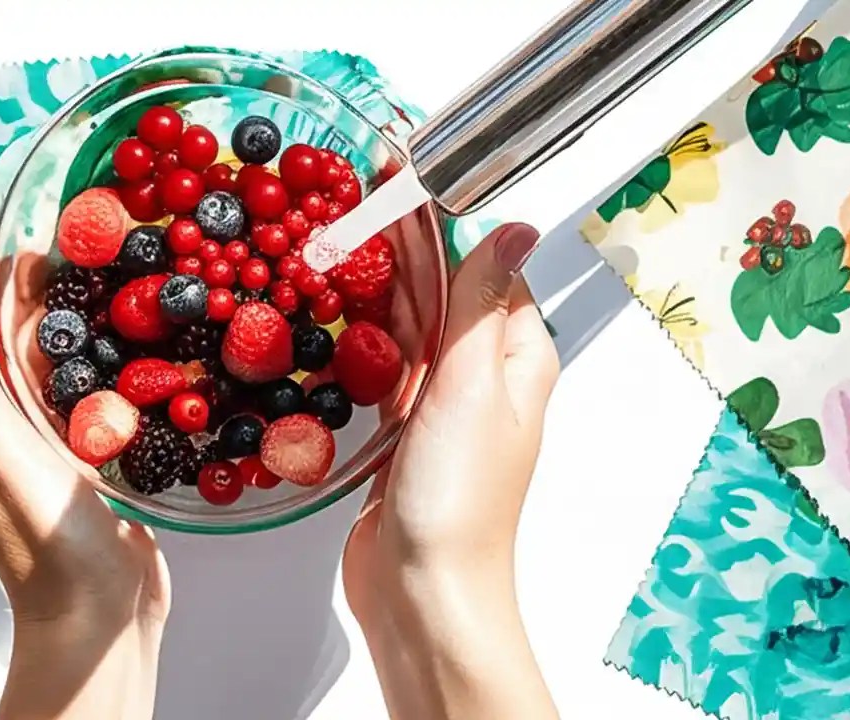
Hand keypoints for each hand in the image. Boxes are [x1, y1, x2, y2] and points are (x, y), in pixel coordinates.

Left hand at [0, 250, 168, 719]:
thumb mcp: (4, 458)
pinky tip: (133, 347)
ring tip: (109, 273)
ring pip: (52, 364)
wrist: (99, 620)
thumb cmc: (51, 550)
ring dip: (71, 319)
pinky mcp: (86, 460)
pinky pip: (87, 395)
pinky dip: (102, 361)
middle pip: (11, 337)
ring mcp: (46, 443)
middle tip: (80, 238)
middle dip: (36, 287)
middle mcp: (3, 425)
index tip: (22, 229)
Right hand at [342, 223, 559, 719]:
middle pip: (444, 298)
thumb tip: (517, 227)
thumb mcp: (474, 384)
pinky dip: (361, 344)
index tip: (401, 188)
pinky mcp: (400, 435)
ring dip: (378, 295)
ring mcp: (441, 407)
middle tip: (353, 208)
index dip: (445, 228)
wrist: (420, 589)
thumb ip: (483, 303)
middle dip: (404, 256)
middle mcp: (484, 380)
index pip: (488, 271)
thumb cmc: (457, 496)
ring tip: (333, 247)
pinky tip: (331, 319)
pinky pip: (382, 373)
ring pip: (409, 333)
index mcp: (518, 361)